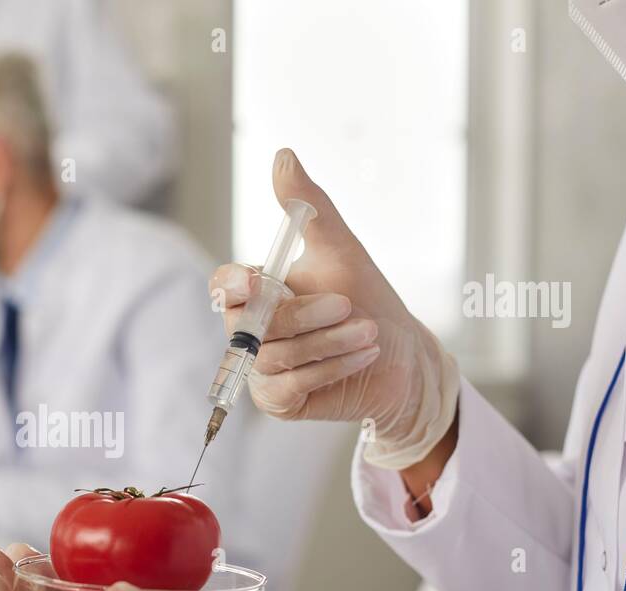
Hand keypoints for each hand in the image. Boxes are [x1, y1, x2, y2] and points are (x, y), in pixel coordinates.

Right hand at [209, 149, 458, 470]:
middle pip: (250, 324)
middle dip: (302, 315)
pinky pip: (289, 385)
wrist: (400, 354)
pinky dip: (331, 367)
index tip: (253, 280)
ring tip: (369, 333)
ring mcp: (260, 367)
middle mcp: (251, 330)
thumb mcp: (340, 247)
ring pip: (276, 356)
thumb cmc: (365, 297)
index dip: (231, 285)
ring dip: (329, 342)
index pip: (224, 286)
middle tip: (346, 304)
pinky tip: (362, 354)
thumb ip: (308, 205)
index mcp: (257, 291)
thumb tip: (283, 154)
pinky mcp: (277, 400)